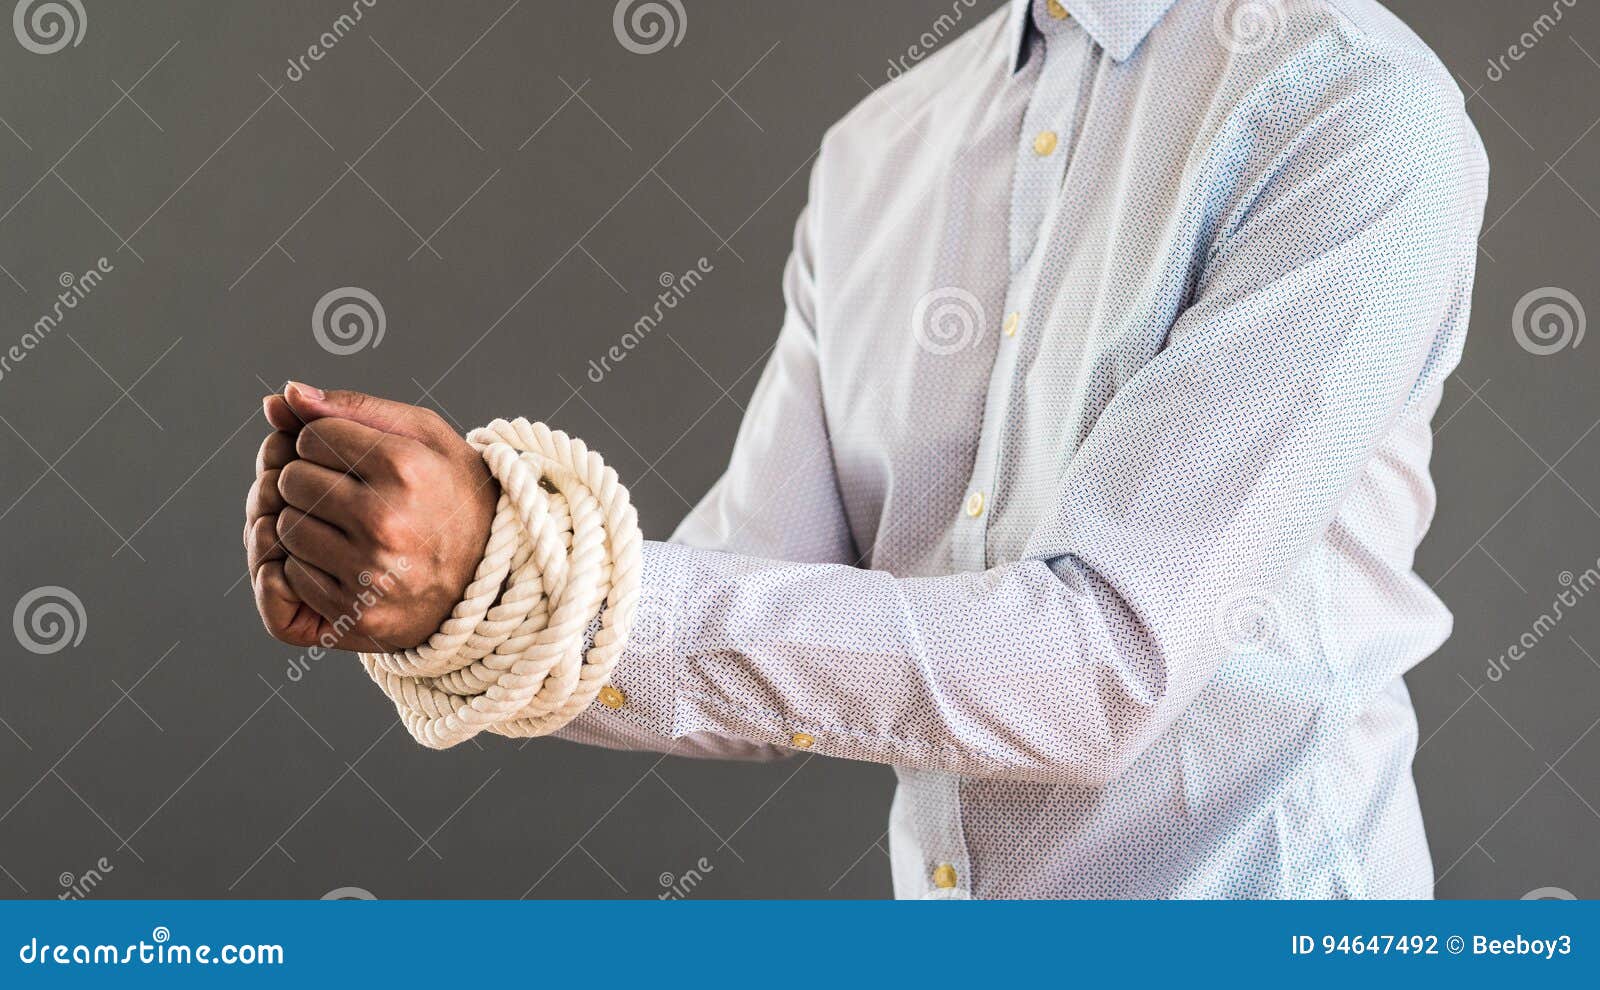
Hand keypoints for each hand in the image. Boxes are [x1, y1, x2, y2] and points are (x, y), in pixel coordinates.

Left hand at [245, 382, 498, 651]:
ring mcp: (369, 574)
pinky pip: (291, 576)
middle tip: (343, 491)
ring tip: (344, 527)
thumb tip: (284, 395)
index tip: (350, 456)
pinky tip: (343, 561)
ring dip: (305, 523)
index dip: (324, 440)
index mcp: (405, 469)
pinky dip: (307, 566)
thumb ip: (354, 407)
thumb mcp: (426, 437)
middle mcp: (385, 522)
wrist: (490, 579)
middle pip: (291, 481)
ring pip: (285, 529)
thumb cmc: (453, 496)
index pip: (311, 436)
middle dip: (308, 479)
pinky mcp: (354, 614)